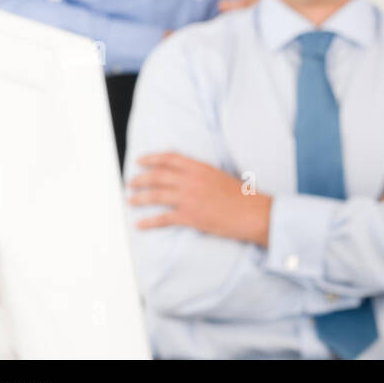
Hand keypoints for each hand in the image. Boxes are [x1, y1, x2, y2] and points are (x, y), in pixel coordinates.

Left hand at [129, 152, 271, 246]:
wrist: (252, 213)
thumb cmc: (241, 196)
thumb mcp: (220, 175)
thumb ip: (201, 174)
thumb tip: (185, 177)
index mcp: (200, 167)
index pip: (169, 158)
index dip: (151, 158)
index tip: (140, 161)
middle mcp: (191, 180)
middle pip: (157, 176)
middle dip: (140, 179)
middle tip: (131, 183)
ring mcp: (189, 198)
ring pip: (155, 196)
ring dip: (139, 198)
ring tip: (131, 200)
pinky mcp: (189, 216)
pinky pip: (162, 219)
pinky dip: (148, 222)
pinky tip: (140, 224)